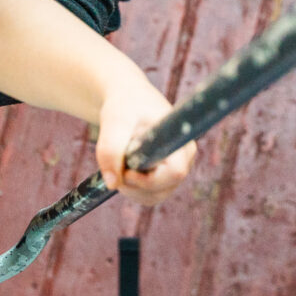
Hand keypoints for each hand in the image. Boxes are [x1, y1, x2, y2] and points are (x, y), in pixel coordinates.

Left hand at [94, 79, 196, 204]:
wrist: (127, 99)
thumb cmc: (125, 105)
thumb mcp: (115, 121)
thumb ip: (111, 149)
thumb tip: (112, 184)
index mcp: (180, 141)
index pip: (175, 173)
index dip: (148, 179)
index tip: (127, 169)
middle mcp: (184, 158)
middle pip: (162, 190)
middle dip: (133, 185)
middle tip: (115, 165)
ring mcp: (176, 169)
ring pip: (154, 196)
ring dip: (130, 188)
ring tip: (118, 163)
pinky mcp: (165, 176)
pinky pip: (149, 195)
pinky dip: (131, 189)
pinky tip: (123, 170)